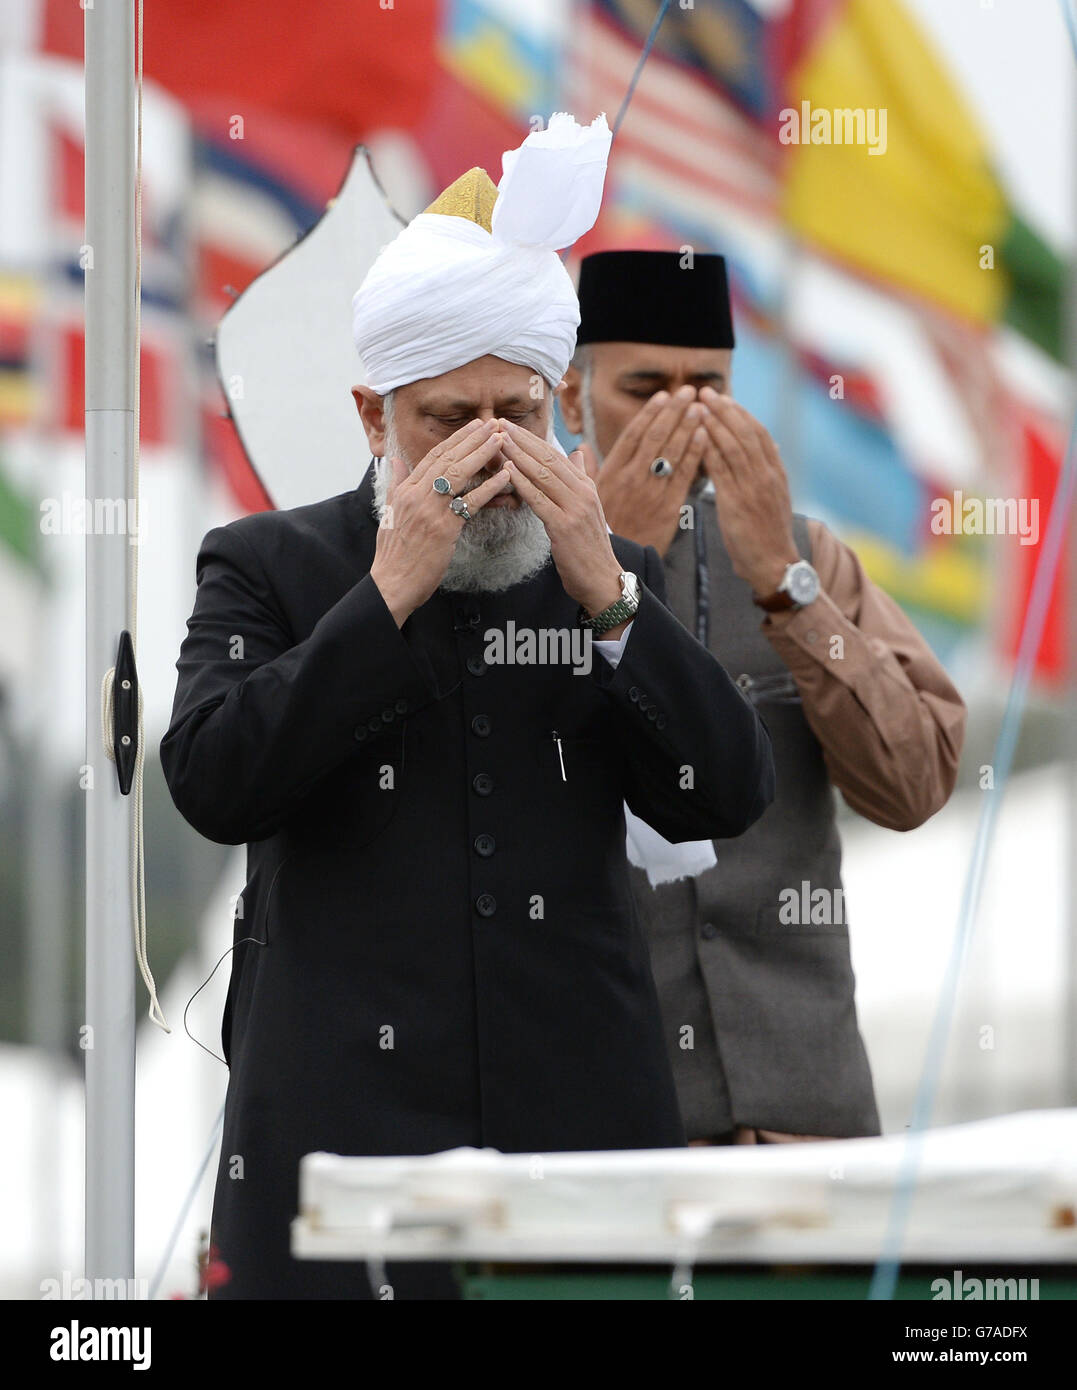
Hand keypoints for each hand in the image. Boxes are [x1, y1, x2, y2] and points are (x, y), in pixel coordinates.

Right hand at [370, 418, 511, 625]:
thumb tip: (396, 461)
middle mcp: (416, 495)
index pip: (433, 456)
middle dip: (473, 439)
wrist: (392, 583)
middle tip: (494, 424)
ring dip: (483, 454)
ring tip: (502, 440)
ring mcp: (430, 510)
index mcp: (405, 490)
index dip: (456, 439)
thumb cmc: (393, 553)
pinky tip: (507, 476)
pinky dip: (490, 487)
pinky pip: (471, 502)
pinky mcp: (444, 529)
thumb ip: (396, 484)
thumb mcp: (390, 512)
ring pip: (459, 474)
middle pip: (448, 459)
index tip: (474, 426)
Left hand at [496, 418, 626, 628]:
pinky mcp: (564, 527)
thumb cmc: (590, 547)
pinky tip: (508, 471)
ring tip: (498, 440)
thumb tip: (577, 452)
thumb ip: (580, 478)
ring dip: (518, 456)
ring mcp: (575, 509)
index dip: (532, 439)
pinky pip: (539, 500)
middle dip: (522, 440)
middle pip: (548, 460)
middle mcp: (583, 493)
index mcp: (586, 486)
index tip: (511, 426)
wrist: (602, 579)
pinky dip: (522, 483)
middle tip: (499, 424)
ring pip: (543, 475)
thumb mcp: (589, 508)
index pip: (555, 455)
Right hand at [584, 385, 708, 555]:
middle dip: (672, 411)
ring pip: (670, 451)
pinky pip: (682, 474)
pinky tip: (704, 434)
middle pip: (654, 436)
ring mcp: (649, 492)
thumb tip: (582, 449)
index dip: (649, 413)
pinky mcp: (667, 507)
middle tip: (687, 390)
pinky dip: (694, 451)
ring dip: (686, 425)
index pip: (632, 435)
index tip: (662, 395)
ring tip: (700, 404)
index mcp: (610, 474)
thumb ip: (588, 472)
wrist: (610, 569)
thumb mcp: (587, 500)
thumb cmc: (597, 534)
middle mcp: (630, 478)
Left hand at [697, 387, 797, 595]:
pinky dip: (708, 450)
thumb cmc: (768, 534)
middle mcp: (766, 475)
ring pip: (733, 447)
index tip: (724, 397)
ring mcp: (753, 488)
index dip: (740, 412)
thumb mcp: (775, 497)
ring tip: (697, 407)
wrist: (773, 563)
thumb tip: (770, 447)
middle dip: (725, 410)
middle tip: (705, 392)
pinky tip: (695, 437)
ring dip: (714, 424)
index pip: (758, 433)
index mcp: (776, 473)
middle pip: (745, 432)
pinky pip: (721, 470)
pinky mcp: (736, 503)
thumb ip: (769, 472)